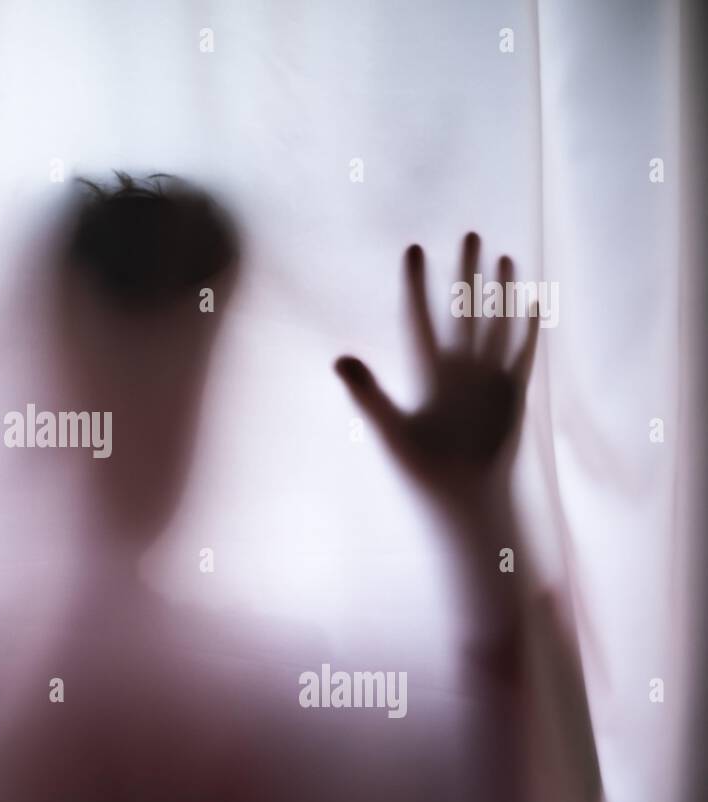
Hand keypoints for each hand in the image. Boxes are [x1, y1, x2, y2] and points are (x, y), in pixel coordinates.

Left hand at [334, 233, 539, 506]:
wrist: (460, 500)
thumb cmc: (419, 471)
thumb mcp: (388, 430)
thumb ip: (366, 393)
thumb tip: (337, 358)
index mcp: (423, 374)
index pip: (417, 318)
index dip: (415, 285)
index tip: (414, 249)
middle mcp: (455, 371)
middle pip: (461, 310)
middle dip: (465, 273)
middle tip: (469, 232)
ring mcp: (485, 380)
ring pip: (494, 324)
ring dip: (499, 292)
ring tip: (504, 255)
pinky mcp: (512, 394)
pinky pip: (522, 353)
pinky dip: (528, 328)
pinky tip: (532, 300)